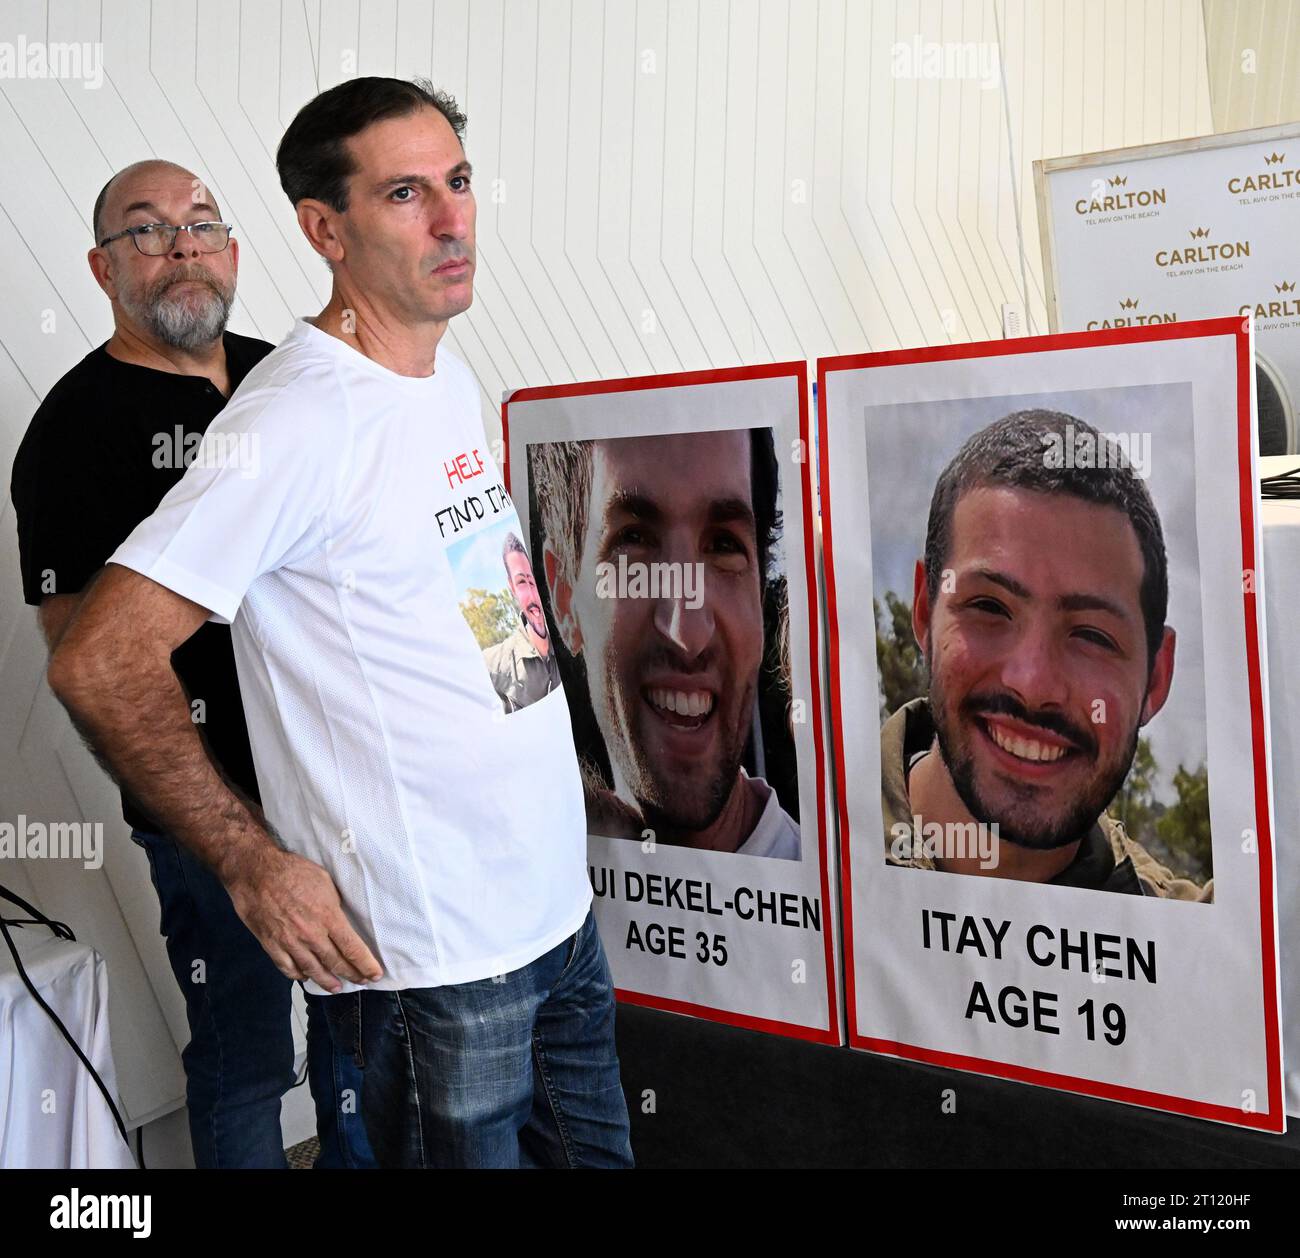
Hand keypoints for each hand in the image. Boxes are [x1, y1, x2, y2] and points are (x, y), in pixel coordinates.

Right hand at [224, 845, 383, 991]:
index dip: (365, 964)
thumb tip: (340, 920)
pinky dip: (297, 975)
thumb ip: (334, 906)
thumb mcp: (325, 882)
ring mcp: (289, 941)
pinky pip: (286, 967)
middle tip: (361, 981)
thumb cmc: (292, 871)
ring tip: (336, 987)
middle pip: (335, 962)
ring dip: (326, 981)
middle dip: (351, 974)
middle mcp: (310, 934)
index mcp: (327, 916)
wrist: (256, 872)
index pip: (352, 948)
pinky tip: (305, 977)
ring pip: (312, 970)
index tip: (375, 973)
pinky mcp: (271, 944)